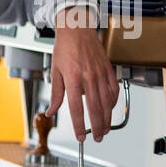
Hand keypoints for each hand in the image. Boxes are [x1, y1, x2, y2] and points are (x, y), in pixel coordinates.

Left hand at [46, 8, 118, 141]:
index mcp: (73, 79)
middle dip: (97, 126)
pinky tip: (110, 109)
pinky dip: (113, 102)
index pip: (77, 109)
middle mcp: (89, 77)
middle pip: (96, 108)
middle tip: (97, 137)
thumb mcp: (55, 71)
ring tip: (105, 128)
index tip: (80, 136)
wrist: (77, 29)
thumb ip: (55, 94)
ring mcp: (101, 73)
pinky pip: (114, 90)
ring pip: (107, 102)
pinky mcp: (109, 69)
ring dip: (107, 118)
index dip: (79, 125)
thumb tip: (51, 111)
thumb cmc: (64, 48)